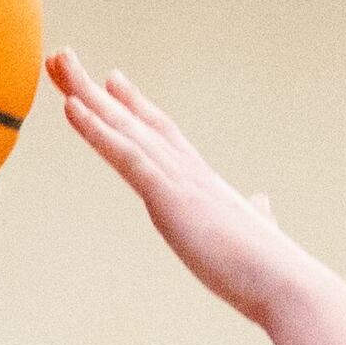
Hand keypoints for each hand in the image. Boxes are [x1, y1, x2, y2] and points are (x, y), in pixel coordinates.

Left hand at [45, 51, 330, 327]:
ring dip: (87, 95)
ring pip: (124, 129)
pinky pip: (126, 156)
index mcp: (203, 183)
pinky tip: (71, 108)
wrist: (287, 286)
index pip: (162, 135)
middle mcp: (188, 171)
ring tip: (58, 64)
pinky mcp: (171, 198)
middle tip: (63, 58)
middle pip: (134, 121)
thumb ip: (257, 216)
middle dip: (96, 90)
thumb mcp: (257, 235)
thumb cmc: (272, 271)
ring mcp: (179, 181)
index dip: (135, 107)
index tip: (113, 81)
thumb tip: (262, 205)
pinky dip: (97, 131)